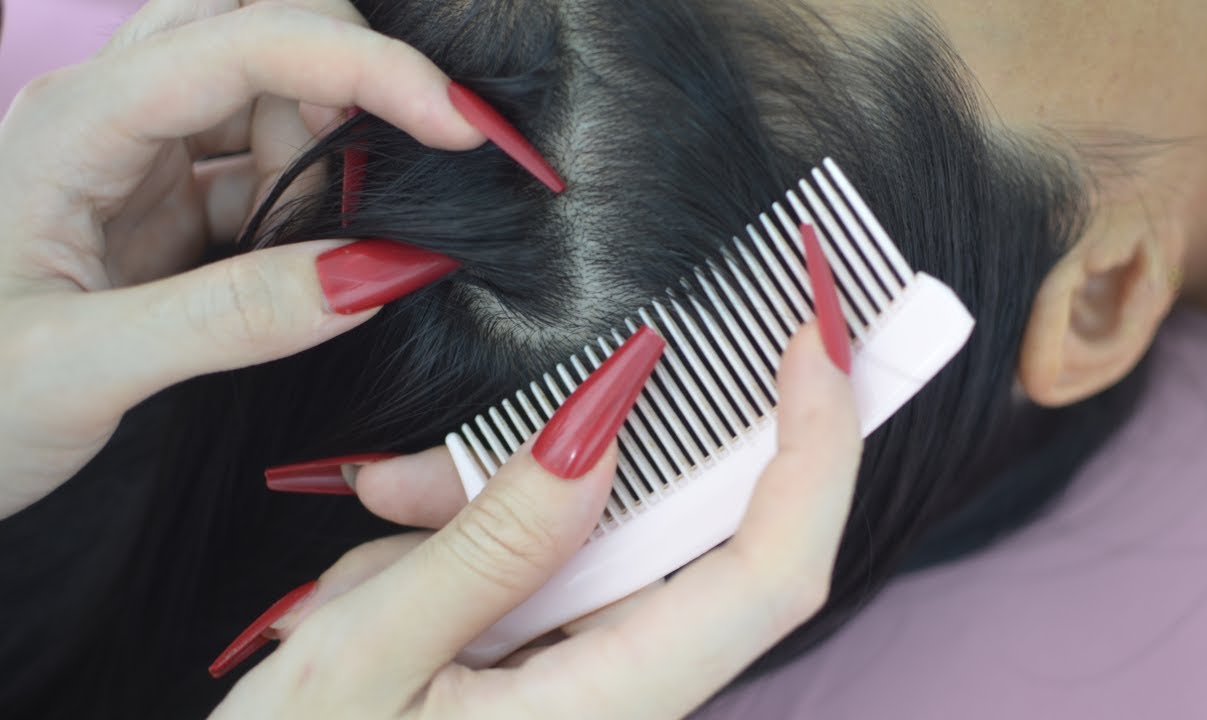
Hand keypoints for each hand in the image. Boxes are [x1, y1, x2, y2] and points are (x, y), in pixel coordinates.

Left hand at [0, 0, 482, 517]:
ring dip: (328, 144)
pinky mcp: (164, 202)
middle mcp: (107, 114)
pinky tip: (308, 252)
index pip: (243, 44)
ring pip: (268, 86)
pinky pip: (264, 160)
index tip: (462, 128)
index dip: (366, 68)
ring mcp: (137, 155)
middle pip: (256, 19)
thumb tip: (388, 270)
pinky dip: (312, 194)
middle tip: (398, 168)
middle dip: (347, 76)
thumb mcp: (85, 370)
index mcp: (74, 127)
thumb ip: (237, 318)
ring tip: (328, 244)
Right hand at [213, 324, 861, 718]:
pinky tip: (390, 558)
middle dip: (639, 442)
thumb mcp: (357, 664)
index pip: (768, 575)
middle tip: (593, 366)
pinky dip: (480, 529)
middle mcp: (624, 702)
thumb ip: (490, 548)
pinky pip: (546, 565)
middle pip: (703, 541)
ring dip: (508, 494)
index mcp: (603, 714)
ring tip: (388, 508)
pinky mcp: (547, 666)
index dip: (814, 448)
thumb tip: (600, 425)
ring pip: (605, 540)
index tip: (814, 334)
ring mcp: (588, 684)